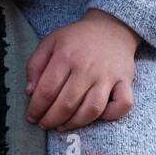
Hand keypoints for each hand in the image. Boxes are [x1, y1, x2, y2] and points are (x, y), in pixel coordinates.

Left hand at [26, 10, 138, 130]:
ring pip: (92, 109)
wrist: (110, 28)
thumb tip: (30, 93)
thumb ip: (35, 65)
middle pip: (67, 103)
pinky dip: (111, 115)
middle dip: (52, 119)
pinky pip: (123, 105)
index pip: (47, 89)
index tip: (31, 117)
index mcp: (65, 55)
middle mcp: (87, 67)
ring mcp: (108, 76)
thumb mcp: (49, 42)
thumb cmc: (76, 38)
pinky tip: (96, 117)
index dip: (37, 107)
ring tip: (62, 126)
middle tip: (44, 124)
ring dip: (75, 123)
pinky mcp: (126, 81)